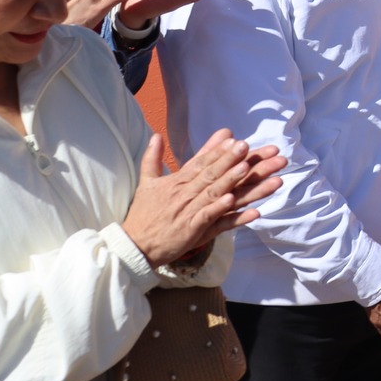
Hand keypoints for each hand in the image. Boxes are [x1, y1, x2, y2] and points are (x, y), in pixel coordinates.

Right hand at [121, 131, 284, 266]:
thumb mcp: (146, 182)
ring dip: (229, 180)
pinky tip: (233, 201)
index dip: (216, 151)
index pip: (200, 163)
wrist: (134, 244)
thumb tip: (156, 136)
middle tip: (244, 145)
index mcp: (176, 182)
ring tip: (245, 168)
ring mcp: (188, 211)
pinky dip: (219, 208)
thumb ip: (152, 158)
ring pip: (212, 192)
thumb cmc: (142, 213)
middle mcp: (184, 193)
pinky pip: (207, 217)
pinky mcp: (190, 229)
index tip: (233, 139)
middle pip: (209, 174)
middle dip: (228, 159)